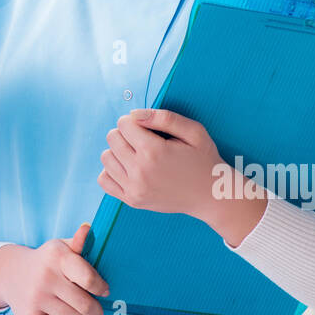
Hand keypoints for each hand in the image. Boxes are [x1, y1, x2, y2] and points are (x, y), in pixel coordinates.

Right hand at [0, 223, 109, 314]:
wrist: (10, 273)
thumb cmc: (46, 261)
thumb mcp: (60, 247)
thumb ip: (79, 242)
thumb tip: (88, 228)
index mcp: (57, 256)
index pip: (89, 279)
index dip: (101, 288)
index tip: (104, 290)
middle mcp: (45, 276)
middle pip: (85, 305)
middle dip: (96, 310)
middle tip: (96, 310)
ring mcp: (36, 297)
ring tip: (76, 309)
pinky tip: (60, 314)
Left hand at [98, 108, 228, 218]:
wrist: (211, 196)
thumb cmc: (203, 160)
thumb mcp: (194, 131)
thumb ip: (163, 118)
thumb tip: (134, 114)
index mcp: (153, 151)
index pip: (123, 123)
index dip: (135, 121)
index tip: (148, 129)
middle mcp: (140, 171)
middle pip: (112, 138)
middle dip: (126, 133)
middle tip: (144, 140)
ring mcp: (134, 188)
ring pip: (106, 157)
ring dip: (118, 151)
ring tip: (137, 154)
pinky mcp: (132, 200)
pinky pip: (104, 180)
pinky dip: (112, 171)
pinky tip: (129, 168)